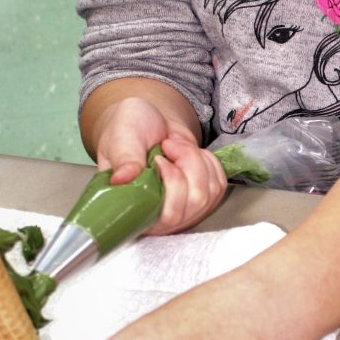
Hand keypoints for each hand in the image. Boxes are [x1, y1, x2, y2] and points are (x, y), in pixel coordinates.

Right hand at [92, 95, 226, 234]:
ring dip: (196, 159)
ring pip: (209, 191)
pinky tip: (188, 152)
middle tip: (167, 145)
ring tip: (174, 145)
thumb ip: (124, 160)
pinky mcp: (201, 198)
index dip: (172, 185)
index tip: (158, 159)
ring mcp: (184, 210)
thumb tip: (120, 180)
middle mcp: (160, 217)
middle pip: (195, 201)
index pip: (167, 217)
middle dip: (187, 163)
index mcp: (134, 209)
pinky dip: (207, 161)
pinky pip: (218, 183)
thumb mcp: (121, 140)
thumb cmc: (129, 132)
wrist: (147, 122)